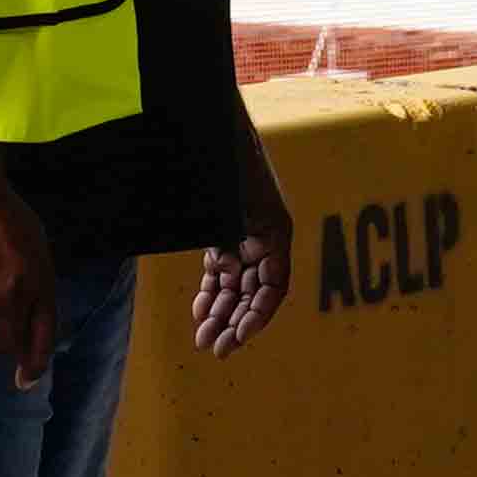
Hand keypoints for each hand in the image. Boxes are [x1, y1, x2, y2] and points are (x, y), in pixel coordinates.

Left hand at [190, 119, 294, 355]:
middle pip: (254, 292)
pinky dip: (212, 290)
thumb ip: (226, 240)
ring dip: (222, 312)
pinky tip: (201, 311)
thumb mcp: (227, 204)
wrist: (214, 128)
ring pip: (237, 284)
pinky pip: (223, 269)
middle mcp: (265, 238)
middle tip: (214, 349)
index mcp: (276, 232)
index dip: (257, 317)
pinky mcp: (226, 233)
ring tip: (204, 338)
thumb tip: (224, 270)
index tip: (238, 338)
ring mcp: (245, 236)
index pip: (274, 288)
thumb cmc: (226, 163)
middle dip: (234, 322)